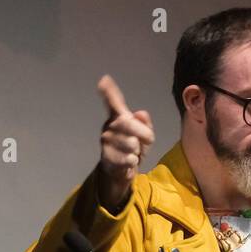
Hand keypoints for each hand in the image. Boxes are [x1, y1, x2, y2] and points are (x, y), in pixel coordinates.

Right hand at [96, 75, 153, 208]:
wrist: (121, 171)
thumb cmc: (133, 148)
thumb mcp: (144, 135)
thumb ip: (145, 124)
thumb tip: (140, 114)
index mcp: (118, 118)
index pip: (113, 102)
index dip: (109, 91)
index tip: (104, 80)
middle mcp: (109, 126)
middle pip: (129, 124)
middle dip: (144, 134)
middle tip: (146, 142)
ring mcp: (106, 141)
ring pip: (131, 143)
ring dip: (138, 151)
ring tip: (133, 153)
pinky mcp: (106, 157)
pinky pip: (129, 158)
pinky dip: (133, 162)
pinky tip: (127, 162)